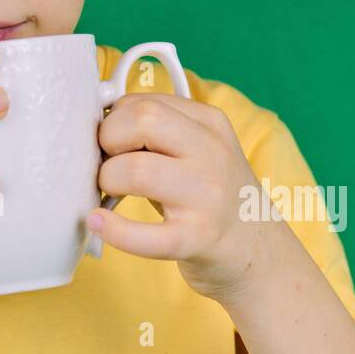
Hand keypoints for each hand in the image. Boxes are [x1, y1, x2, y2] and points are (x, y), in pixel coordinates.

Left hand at [91, 93, 281, 305]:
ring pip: (138, 170)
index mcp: (209, 123)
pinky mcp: (198, 239)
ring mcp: (208, 197)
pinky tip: (98, 222)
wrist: (257, 251)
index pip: (144, 102)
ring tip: (108, 192)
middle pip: (143, 120)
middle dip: (108, 139)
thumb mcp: (197, 150)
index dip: (112, 120)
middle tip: (106, 163)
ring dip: (107, 180)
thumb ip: (158, 130)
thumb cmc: (210, 196)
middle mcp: (212, 153)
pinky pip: (147, 235)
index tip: (107, 141)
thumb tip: (96, 122)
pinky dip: (114, 229)